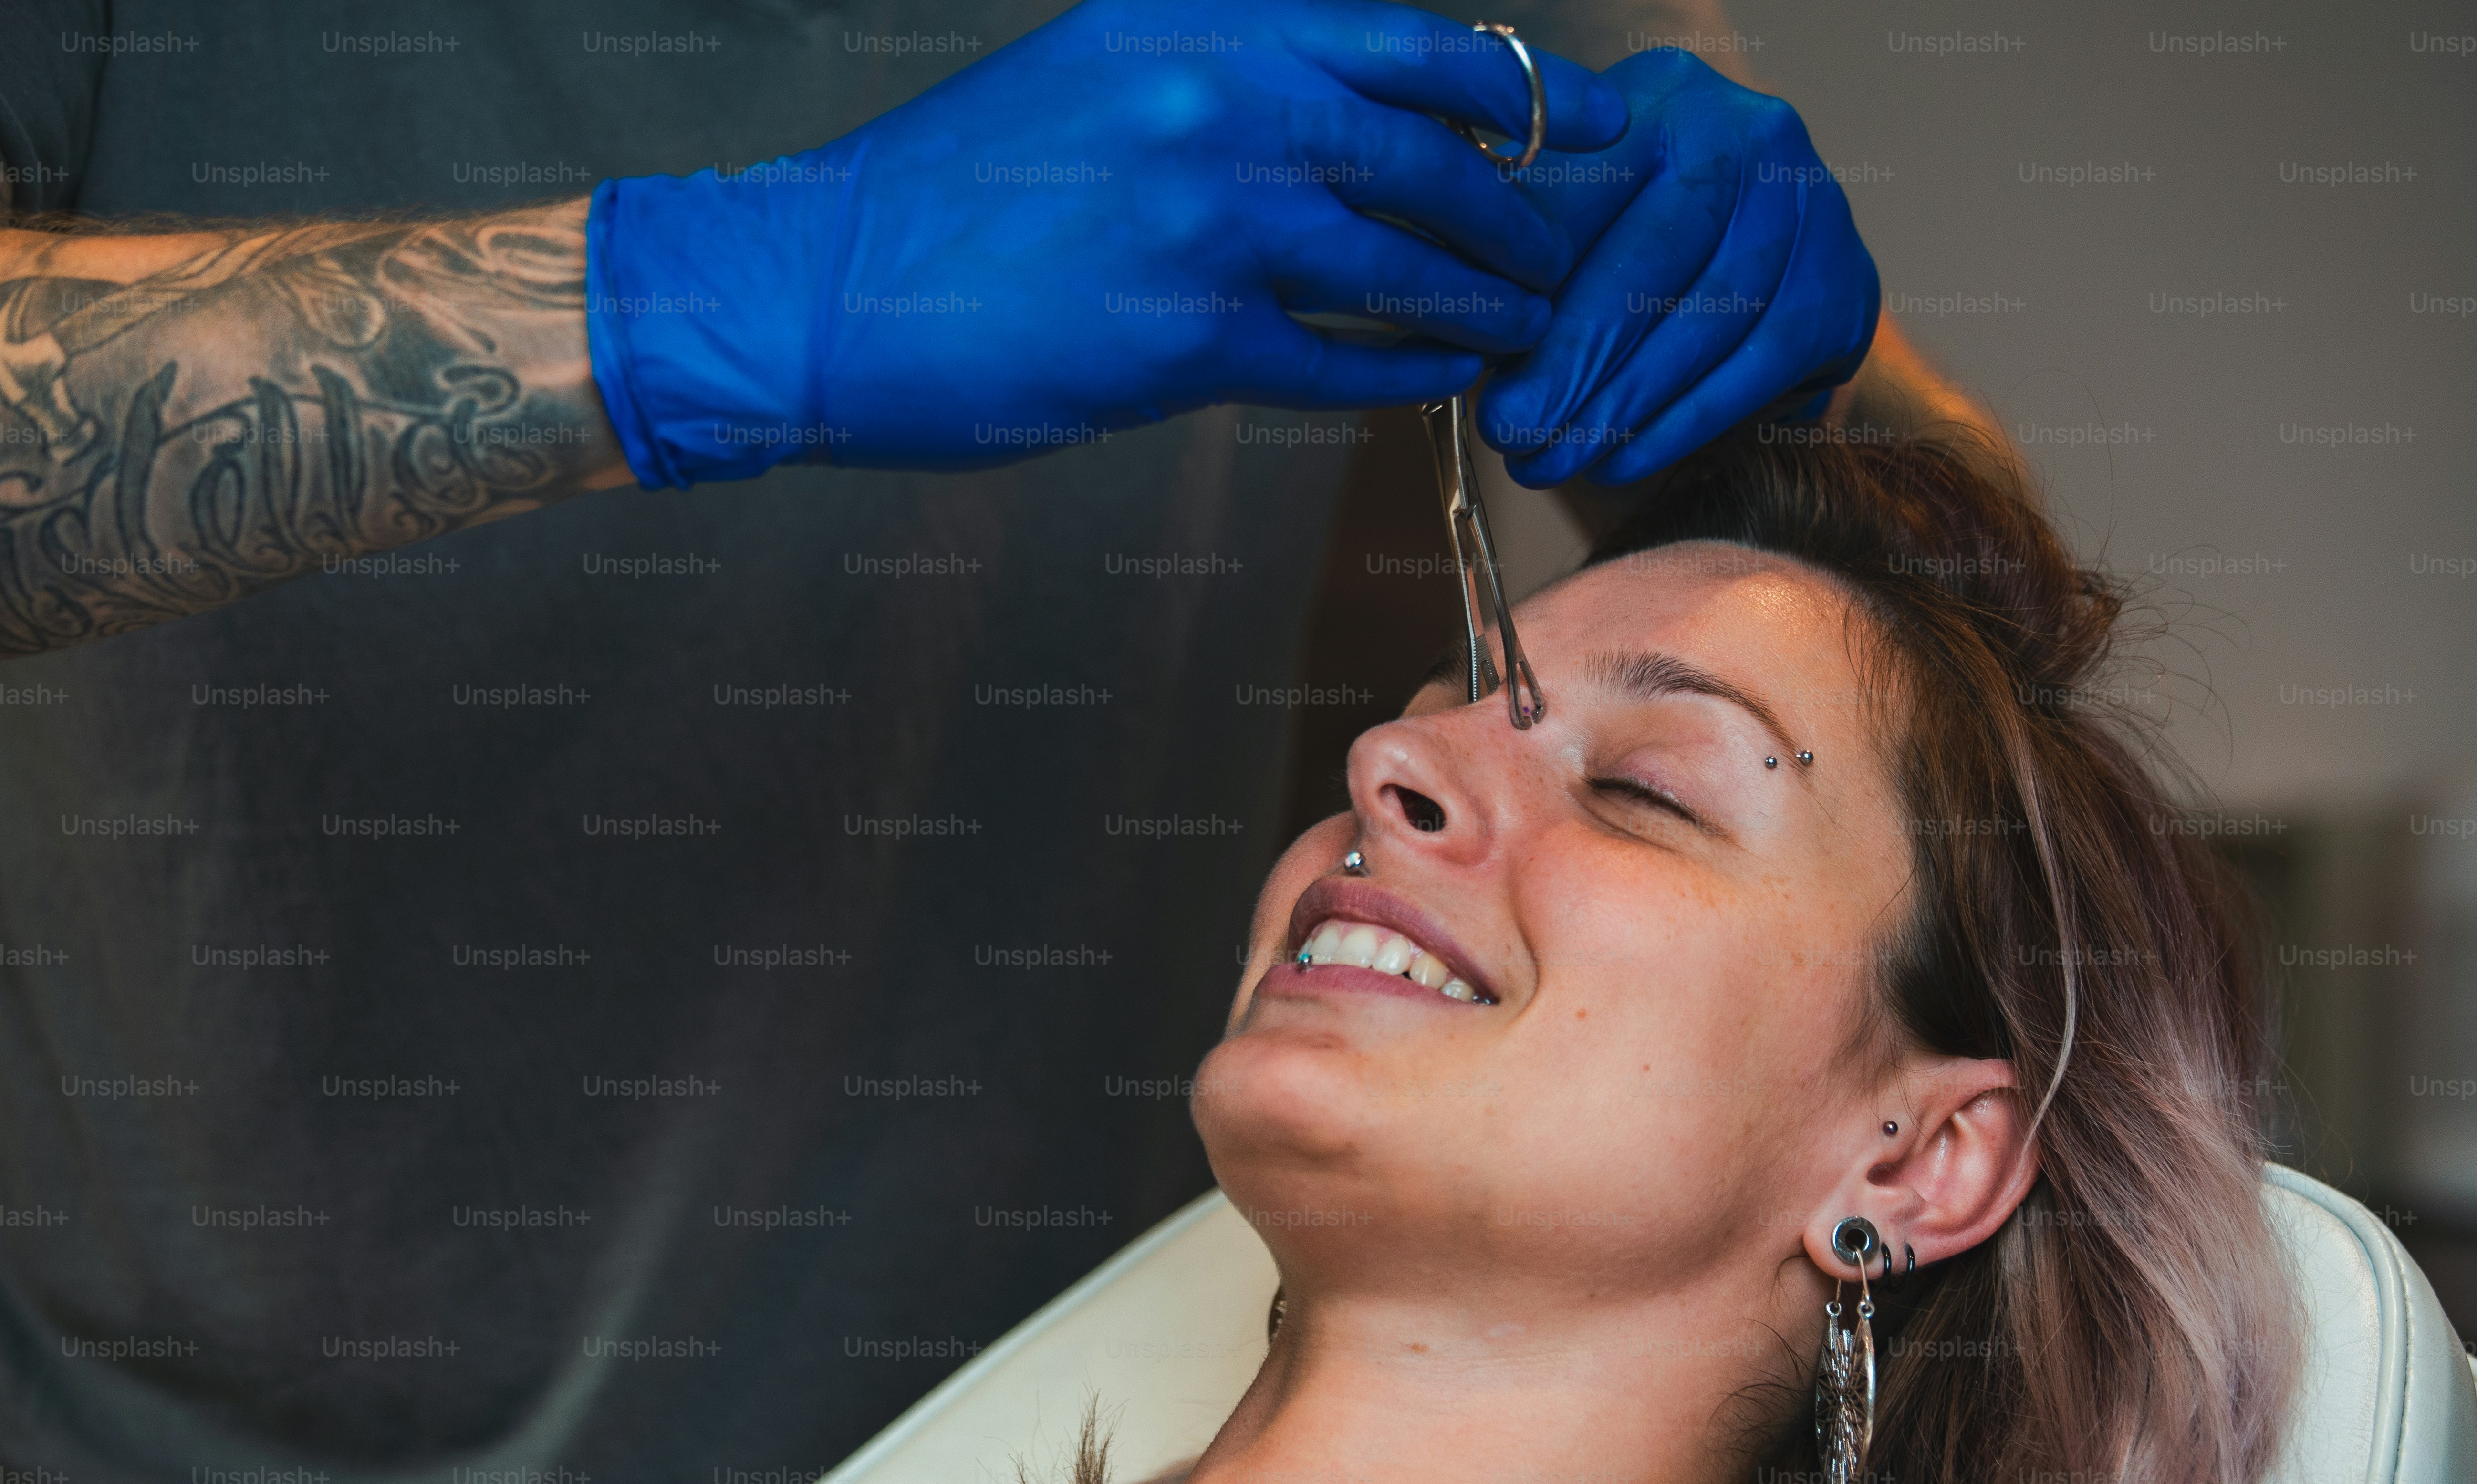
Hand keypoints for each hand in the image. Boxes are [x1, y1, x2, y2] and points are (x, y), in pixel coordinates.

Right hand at [585, 0, 1626, 482]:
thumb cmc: (954, 193)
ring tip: (1525, 326)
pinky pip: (1340, 358)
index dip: (1508, 90)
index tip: (1575, 126)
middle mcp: (1218, 100)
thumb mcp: (1092, 75)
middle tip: (1561, 254)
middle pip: (1426, 155)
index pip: (1402, 44)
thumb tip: (1339, 110)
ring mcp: (1208, 217)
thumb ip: (1217, 77)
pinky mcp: (1187, 335)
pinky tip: (1443, 381)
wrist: (827, 286)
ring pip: (1401, 260)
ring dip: (1480, 300)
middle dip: (1514, 213)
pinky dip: (1406, 372)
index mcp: (1198, 24)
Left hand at [1476, 50, 1880, 486]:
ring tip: (1552, 462)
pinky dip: (1676, 428)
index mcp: (1661, 99)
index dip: (1532, 283)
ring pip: (1700, 328)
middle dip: (1572, 362)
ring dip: (1618, 410)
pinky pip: (1748, 373)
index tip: (1482, 361)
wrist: (1763, 249)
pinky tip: (1619, 464)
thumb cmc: (1636, 232)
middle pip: (1649, 263)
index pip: (1587, 192)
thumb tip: (1458, 331)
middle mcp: (1749, 136)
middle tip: (1510, 433)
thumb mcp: (1575, 214)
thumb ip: (1524, 254)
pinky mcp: (1839, 288)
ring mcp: (1809, 210)